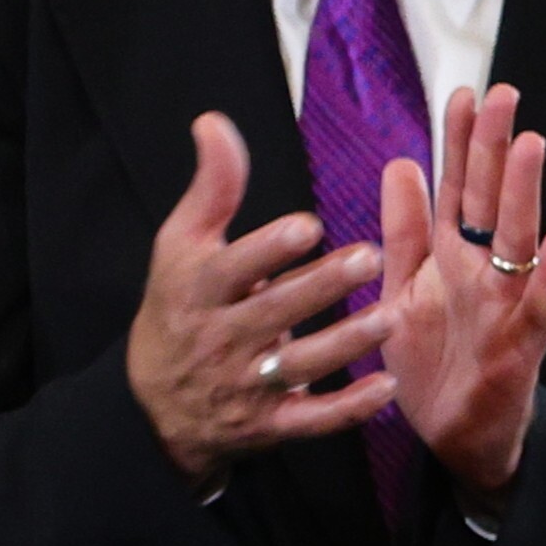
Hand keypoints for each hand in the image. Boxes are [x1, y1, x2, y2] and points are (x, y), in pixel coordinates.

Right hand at [122, 112, 396, 484]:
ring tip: (389, 317)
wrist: (155, 404)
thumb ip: (212, 189)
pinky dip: (349, 407)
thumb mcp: (182, 246)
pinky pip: (313, 419)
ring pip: (299, 365)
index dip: (268, 249)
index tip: (309, 224)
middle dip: (321, 286)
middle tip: (372, 256)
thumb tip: (215, 122)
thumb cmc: (181, 307)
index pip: (232, 268)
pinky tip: (388, 387)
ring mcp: (247, 385)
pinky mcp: (271, 424)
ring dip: (345, 343)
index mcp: (198, 290)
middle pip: (273, 312)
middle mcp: (221, 337)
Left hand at [379, 83, 545, 499]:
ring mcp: (508, 306)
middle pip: (491, 200)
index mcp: (453, 257)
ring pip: (519, 241)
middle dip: (495, 148)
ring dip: (526, 194)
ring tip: (531, 145)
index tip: (460, 94)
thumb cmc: (435, 365)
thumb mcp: (402, 290)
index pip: (458, 187)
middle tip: (501, 96)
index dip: (458, 143)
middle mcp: (486, 273)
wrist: (457, 436)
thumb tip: (402, 165)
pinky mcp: (522, 348)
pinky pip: (542, 308)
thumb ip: (402, 233)